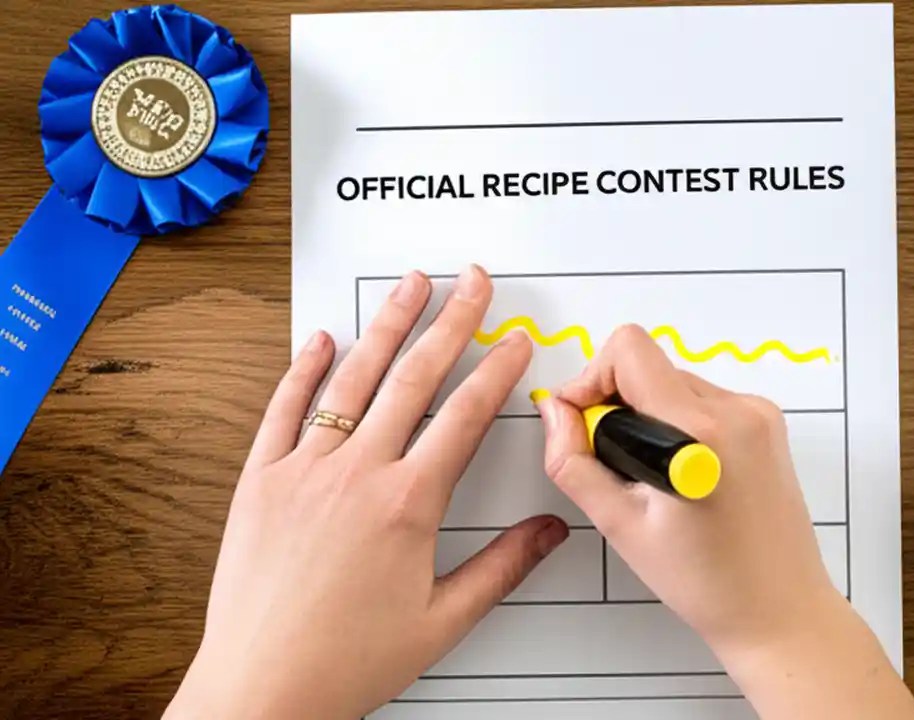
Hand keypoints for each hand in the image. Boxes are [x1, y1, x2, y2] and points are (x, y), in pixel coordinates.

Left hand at [165, 266, 566, 719]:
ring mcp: (303, 471)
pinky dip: (301, 370)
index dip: (497, 370)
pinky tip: (319, 339)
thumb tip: (548, 532)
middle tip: (470, 283)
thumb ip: (502, 567)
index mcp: (407, 504)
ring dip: (385, 326)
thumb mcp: (444, 620)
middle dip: (450, 321)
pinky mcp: (259, 482)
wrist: (262, 689)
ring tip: (408, 287)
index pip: (465, 415)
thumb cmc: (346, 661)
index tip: (513, 341)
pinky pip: (283, 411)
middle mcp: (355, 475)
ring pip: (352, 379)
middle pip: (414, 377)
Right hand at [534, 326, 913, 718]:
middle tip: (621, 468)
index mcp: (701, 430)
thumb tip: (555, 412)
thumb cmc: (710, 583)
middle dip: (620, 406)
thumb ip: (574, 461)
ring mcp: (759, 413)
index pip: (629, 350)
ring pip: (676, 383)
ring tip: (656, 480)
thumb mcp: (621, 526)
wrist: (780, 611)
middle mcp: (738, 409)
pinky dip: (681, 425)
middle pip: (650, 367)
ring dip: (651, 417)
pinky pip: (705, 400)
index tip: (584, 422)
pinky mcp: (768, 423)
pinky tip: (685, 476)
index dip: (591, 378)